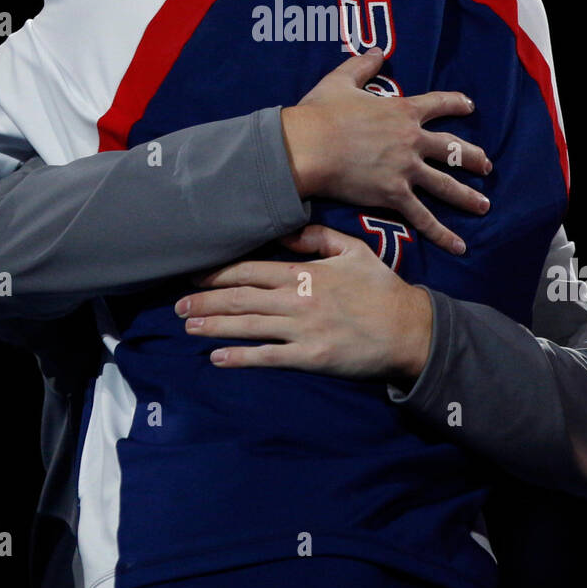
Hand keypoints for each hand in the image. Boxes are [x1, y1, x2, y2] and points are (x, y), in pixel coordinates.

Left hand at [175, 224, 433, 385]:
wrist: (409, 329)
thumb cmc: (381, 288)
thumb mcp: (353, 250)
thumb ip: (318, 238)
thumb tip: (286, 229)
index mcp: (305, 272)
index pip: (251, 270)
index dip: (218, 273)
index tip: (194, 275)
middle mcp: (297, 299)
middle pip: (241, 298)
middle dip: (205, 300)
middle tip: (177, 304)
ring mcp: (302, 330)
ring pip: (248, 326)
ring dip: (213, 326)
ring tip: (187, 325)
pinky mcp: (311, 358)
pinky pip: (268, 357)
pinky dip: (240, 357)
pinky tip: (217, 357)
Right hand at [280, 48, 490, 255]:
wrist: (307, 146)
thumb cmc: (320, 113)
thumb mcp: (341, 80)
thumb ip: (362, 65)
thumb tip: (377, 51)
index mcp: (402, 110)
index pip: (438, 104)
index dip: (456, 103)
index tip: (469, 106)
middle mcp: (412, 140)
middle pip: (453, 149)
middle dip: (473, 158)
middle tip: (486, 165)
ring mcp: (406, 169)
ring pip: (446, 185)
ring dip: (467, 196)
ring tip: (484, 205)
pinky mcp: (394, 195)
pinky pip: (423, 217)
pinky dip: (442, 233)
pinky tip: (459, 246)